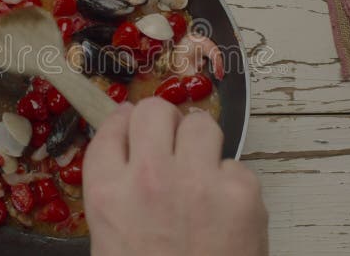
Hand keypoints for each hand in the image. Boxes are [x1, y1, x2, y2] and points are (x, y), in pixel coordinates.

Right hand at [83, 97, 268, 255]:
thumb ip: (115, 191)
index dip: (124, 122)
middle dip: (162, 123)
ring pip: (201, 123)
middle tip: (170, 143)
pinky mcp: (241, 193)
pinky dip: (232, 184)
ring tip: (201, 172)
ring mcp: (198, 182)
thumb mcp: (111, 239)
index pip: (112, 128)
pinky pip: (237, 164)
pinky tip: (226, 211)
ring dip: (200, 143)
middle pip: (154, 111)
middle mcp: (149, 178)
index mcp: (108, 194)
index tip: (132, 124)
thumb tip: (129, 147)